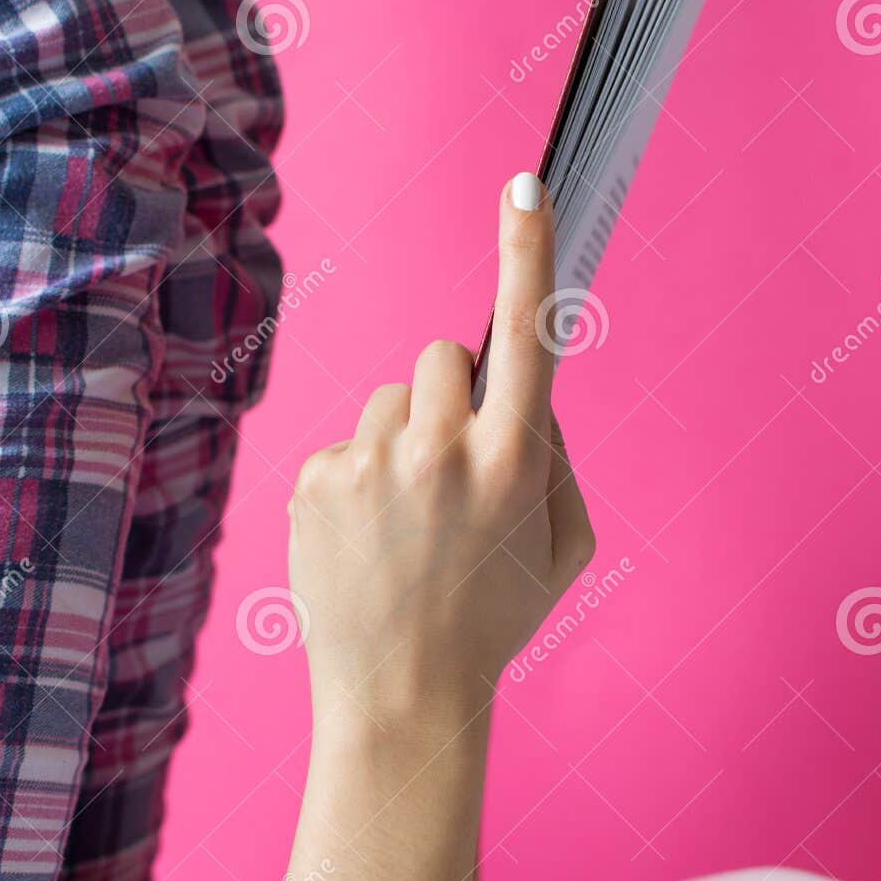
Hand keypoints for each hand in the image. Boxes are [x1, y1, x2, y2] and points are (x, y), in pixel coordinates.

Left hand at [287, 172, 595, 739]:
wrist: (401, 694)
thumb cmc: (493, 618)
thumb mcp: (564, 548)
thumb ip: (556, 456)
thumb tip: (524, 394)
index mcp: (514, 462)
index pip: (525, 335)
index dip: (527, 253)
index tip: (525, 186)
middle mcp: (443, 452)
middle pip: (441, 355)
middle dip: (451, 392)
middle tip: (451, 465)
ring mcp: (371, 465)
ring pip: (390, 399)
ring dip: (403, 437)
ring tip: (405, 518)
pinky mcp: (317, 482)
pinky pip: (346, 443)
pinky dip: (359, 477)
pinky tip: (367, 536)